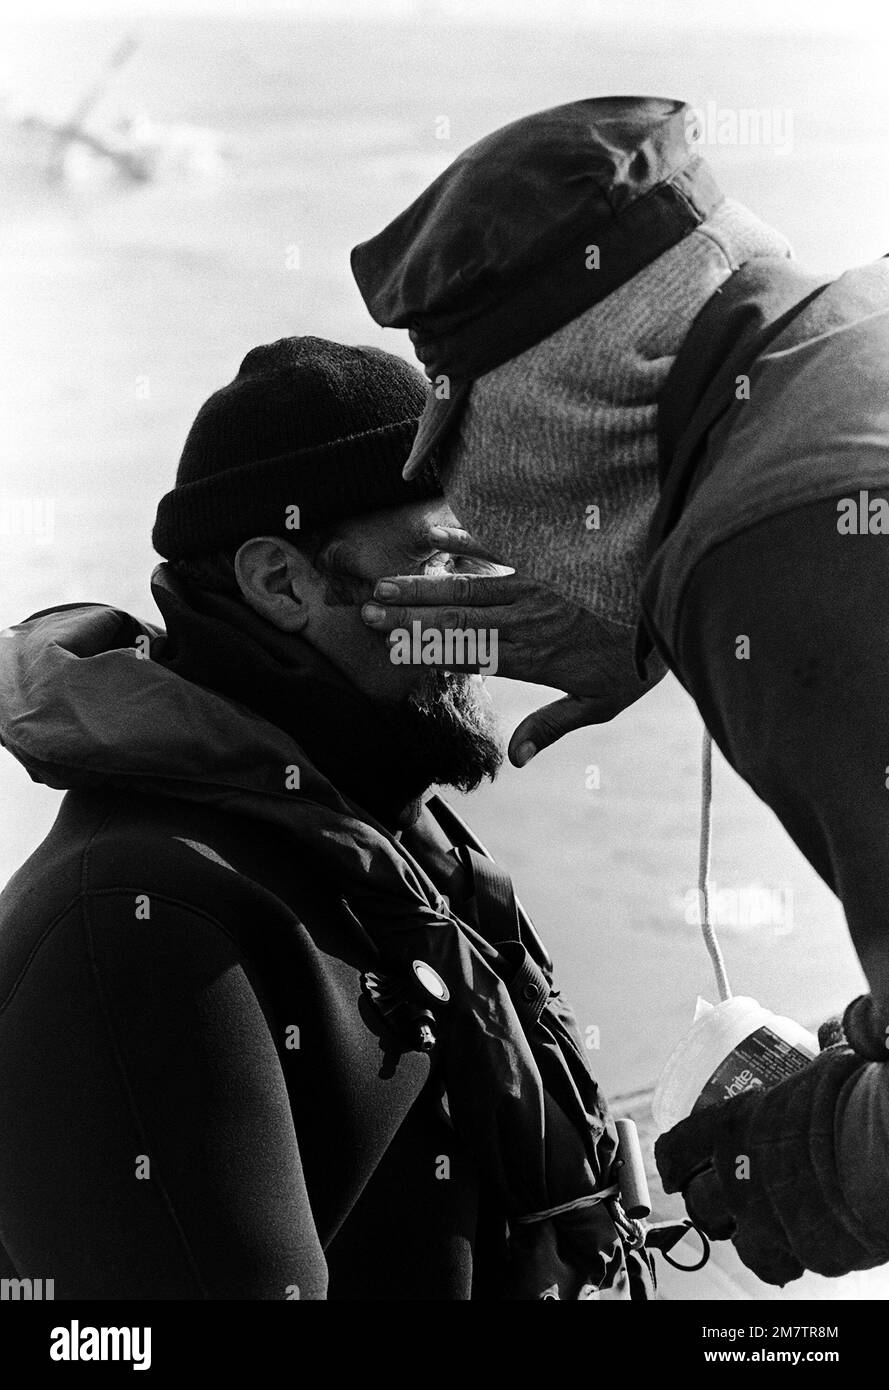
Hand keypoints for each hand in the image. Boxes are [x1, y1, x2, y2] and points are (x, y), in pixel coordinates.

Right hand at [360, 524, 664, 762]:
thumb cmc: (639, 656)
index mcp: (531, 656)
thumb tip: (514, 758)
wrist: (674, 594)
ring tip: (385, 586)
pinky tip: (435, 537)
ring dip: (424, 587)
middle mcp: (524, 618)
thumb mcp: (601, 702)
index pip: (466, 654)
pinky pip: (500, 545)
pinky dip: (467, 540)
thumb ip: (553, 725)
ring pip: (468, 586)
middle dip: (409, 618)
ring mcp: (533, 584)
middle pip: (455, 619)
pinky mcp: (546, 555)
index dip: (425, 651)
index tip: (387, 650)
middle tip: (367, 613)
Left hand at [655, 1044, 870, 1284]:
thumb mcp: (828, 1064)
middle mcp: (740, 1178)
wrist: (886, 1149)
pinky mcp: (805, 1254)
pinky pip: (783, 1265)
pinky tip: (796, 1247)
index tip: (675, 1167)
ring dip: (742, 1234)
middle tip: (719, 1199)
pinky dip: (786, 1257)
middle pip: (700, 1203)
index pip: (679, 1148)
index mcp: (734, 1128)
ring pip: (736, 1241)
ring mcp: (769, 1222)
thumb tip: (832, 1029)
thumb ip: (822, 1050)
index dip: (673, 1160)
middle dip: (706, 1203)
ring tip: (755, 1227)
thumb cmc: (854, 1098)